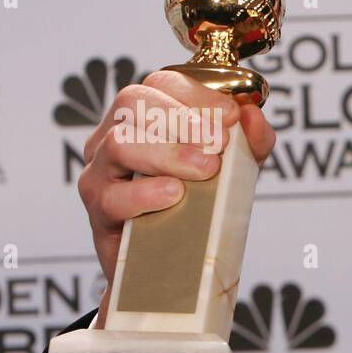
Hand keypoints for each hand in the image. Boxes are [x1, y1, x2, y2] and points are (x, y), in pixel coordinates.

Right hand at [78, 69, 276, 324]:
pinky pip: (112, 195)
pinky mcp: (99, 212)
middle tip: (218, 144)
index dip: (197, 94)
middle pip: (131, 102)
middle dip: (181, 119)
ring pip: (120, 143)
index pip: (161, 83)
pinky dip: (146, 193)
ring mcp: (101, 173)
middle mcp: (116, 137)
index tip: (231, 115)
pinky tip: (174, 195)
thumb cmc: (200, 209)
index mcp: (145, 118)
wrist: (175, 268)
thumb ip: (250, 143)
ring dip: (168, 153)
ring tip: (204, 170)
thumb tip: (252, 117)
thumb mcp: (235, 170)